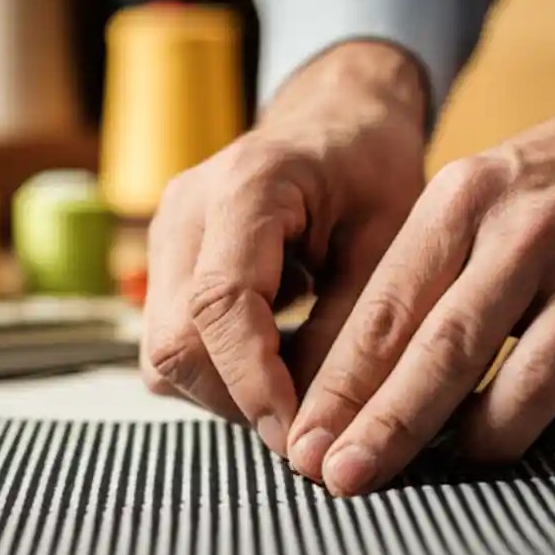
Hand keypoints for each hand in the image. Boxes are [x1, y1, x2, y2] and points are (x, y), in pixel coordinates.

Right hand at [140, 41, 427, 455]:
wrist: (339, 117)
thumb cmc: (374, 170)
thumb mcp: (392, 243)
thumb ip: (352, 333)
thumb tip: (317, 430)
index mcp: (247, 186)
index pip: (219, 304)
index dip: (254, 383)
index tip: (299, 437)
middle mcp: (185, 208)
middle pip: (175, 340)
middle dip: (237, 398)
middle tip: (306, 424)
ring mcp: (164, 235)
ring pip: (163, 353)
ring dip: (225, 390)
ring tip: (296, 386)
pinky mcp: (165, 262)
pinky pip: (170, 343)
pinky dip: (218, 371)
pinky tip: (273, 357)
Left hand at [288, 80, 554, 495]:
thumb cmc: (546, 192)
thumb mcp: (467, 200)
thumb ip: (413, 280)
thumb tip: (346, 389)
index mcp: (463, 202)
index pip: (387, 310)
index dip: (341, 387)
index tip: (308, 443)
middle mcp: (530, 236)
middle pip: (445, 352)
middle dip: (387, 428)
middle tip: (342, 478)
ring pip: (527, 395)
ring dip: (483, 444)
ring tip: (462, 455)